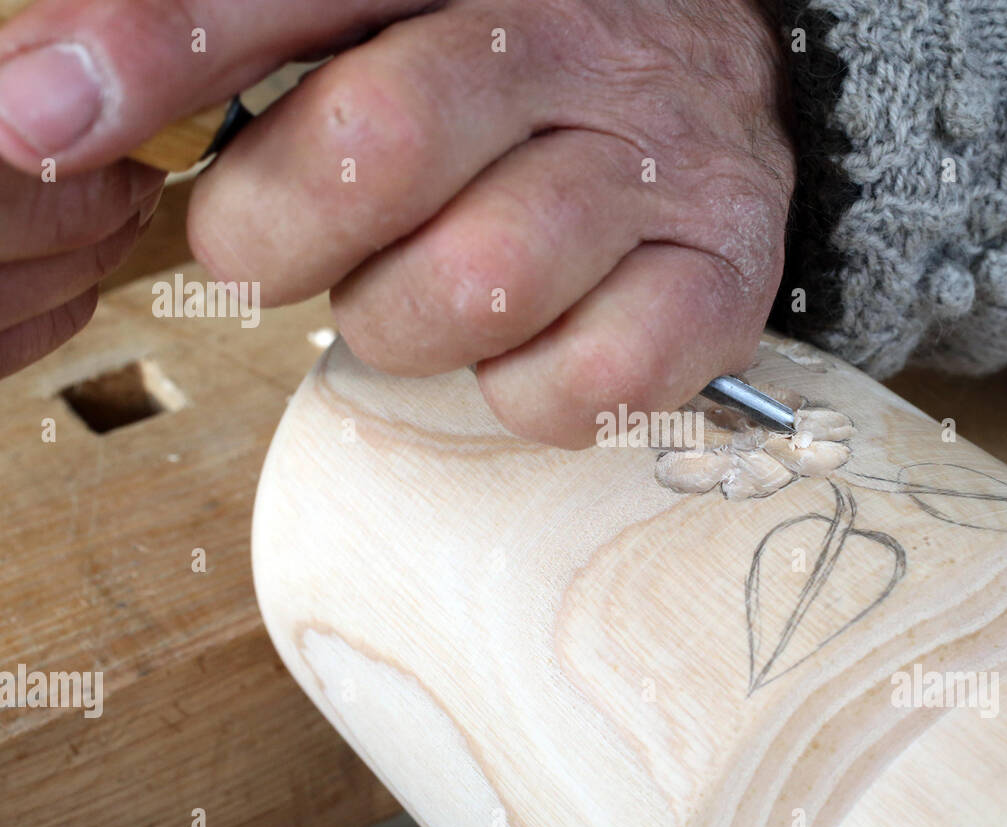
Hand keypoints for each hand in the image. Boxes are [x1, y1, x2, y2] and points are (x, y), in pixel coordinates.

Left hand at [0, 0, 794, 446]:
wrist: (720, 91)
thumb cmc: (514, 69)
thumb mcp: (376, 17)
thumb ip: (220, 34)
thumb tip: (40, 103)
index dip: (160, 47)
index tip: (40, 119)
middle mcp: (578, 40)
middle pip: (379, 144)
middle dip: (283, 232)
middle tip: (278, 246)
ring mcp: (665, 163)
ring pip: (479, 285)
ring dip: (408, 320)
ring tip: (422, 290)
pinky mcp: (722, 277)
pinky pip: (588, 382)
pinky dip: (526, 392)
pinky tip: (524, 345)